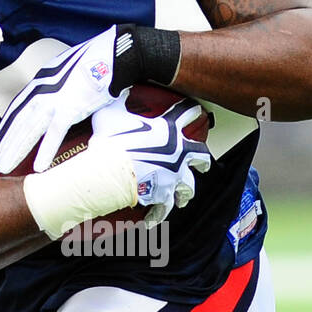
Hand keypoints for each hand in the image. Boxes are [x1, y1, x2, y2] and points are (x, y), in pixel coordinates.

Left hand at [0, 27, 119, 174]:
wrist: (112, 55)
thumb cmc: (94, 64)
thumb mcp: (65, 73)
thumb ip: (56, 88)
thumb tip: (55, 103)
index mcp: (40, 83)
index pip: (16, 110)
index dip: (5, 129)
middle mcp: (41, 91)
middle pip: (17, 122)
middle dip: (4, 144)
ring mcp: (54, 100)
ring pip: (29, 129)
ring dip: (15, 150)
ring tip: (4, 167)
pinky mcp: (70, 108)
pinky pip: (55, 133)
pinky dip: (46, 150)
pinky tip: (39, 166)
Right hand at [91, 92, 210, 223]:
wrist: (109, 171)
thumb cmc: (110, 141)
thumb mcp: (111, 115)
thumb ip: (119, 104)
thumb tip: (118, 90)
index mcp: (168, 130)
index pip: (186, 115)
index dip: (192, 111)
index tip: (197, 111)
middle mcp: (178, 153)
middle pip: (200, 156)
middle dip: (202, 160)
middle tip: (201, 163)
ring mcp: (174, 176)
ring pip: (189, 187)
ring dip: (185, 192)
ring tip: (182, 196)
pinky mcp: (164, 195)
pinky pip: (163, 209)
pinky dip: (157, 216)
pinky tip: (152, 221)